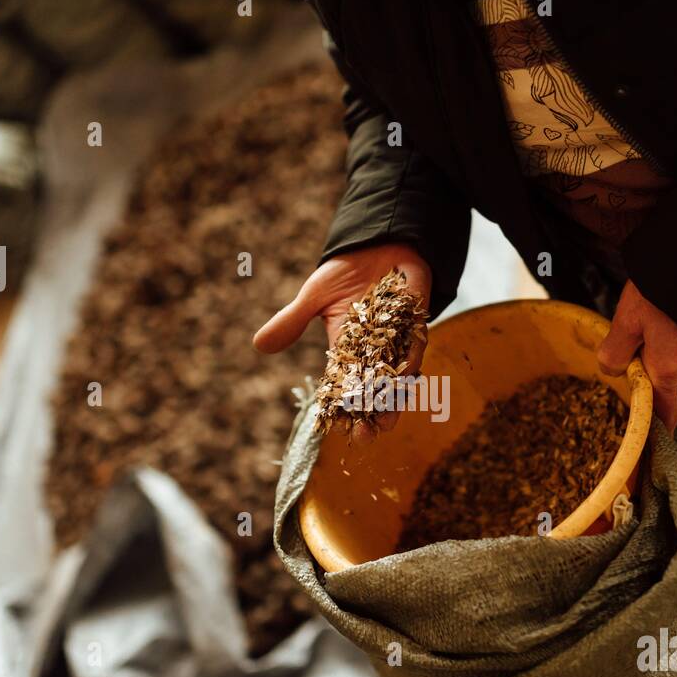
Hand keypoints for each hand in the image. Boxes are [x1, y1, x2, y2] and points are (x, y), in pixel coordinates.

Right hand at [254, 243, 431, 441]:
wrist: (377, 241)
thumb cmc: (345, 272)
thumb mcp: (314, 296)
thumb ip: (291, 321)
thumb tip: (259, 345)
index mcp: (348, 350)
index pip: (345, 386)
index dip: (343, 408)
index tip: (340, 430)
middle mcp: (375, 350)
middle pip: (375, 389)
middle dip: (373, 413)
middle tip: (369, 435)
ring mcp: (399, 338)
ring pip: (398, 375)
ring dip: (394, 398)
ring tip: (388, 419)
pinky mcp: (417, 320)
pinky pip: (415, 343)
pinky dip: (411, 359)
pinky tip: (407, 377)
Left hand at [596, 279, 676, 433]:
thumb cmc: (660, 294)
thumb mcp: (626, 323)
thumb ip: (615, 353)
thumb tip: (611, 370)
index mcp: (669, 372)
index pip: (665, 413)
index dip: (657, 428)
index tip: (651, 443)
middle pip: (662, 382)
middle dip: (644, 370)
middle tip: (626, 347)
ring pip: (671, 361)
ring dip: (655, 351)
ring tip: (642, 324)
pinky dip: (668, 338)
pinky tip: (657, 318)